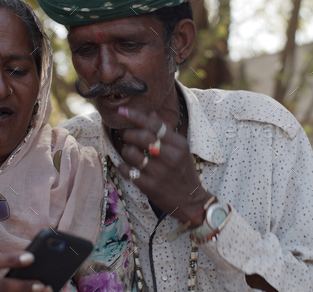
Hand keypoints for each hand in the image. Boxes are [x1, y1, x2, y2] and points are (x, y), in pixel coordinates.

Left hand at [116, 107, 212, 225]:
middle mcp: (170, 157)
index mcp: (179, 144)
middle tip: (127, 136)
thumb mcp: (181, 150)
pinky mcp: (150, 186)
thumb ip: (165, 131)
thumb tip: (151, 114)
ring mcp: (160, 172)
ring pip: (131, 153)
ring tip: (131, 154)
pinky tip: (128, 167)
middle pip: (141, 136)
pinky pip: (127, 170)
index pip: (154, 125)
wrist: (190, 201)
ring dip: (126, 151)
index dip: (135, 116)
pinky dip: (124, 167)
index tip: (121, 110)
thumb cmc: (183, 171)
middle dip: (128, 134)